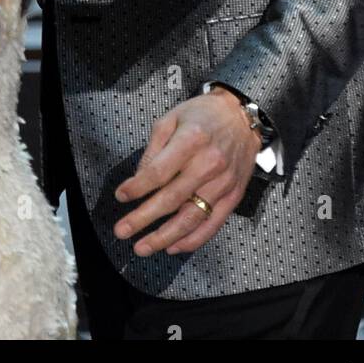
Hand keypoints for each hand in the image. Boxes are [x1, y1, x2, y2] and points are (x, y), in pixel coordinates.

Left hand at [112, 90, 259, 256]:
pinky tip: (173, 246)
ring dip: (165, 237)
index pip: (158, 172)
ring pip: (191, 218)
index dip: (136, 188)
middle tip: (122, 231)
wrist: (242, 116)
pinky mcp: (233, 195)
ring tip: (143, 247)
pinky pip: (212, 224)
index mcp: (191, 140)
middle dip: (143, 218)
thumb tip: (139, 178)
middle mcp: (209, 163)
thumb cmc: (203, 115)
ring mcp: (223, 183)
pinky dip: (192, 240)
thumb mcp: (172, 118)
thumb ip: (154, 148)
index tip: (121, 196)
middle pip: (171, 199)